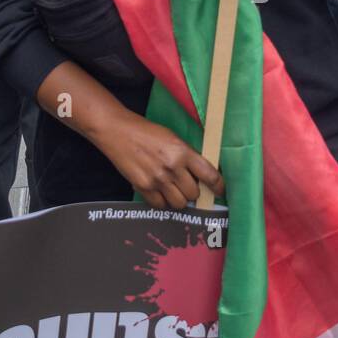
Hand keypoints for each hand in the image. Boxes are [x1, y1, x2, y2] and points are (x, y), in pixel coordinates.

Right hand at [97, 111, 224, 210]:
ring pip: (179, 204)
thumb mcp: (173, 139)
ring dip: (179, 199)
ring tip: (173, 190)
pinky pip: (160, 205)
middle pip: (194, 194)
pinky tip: (160, 192)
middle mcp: (172, 168)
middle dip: (193, 192)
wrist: (118, 131)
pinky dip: (162, 202)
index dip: (218, 187)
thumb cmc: (147, 132)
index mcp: (183, 152)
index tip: (219, 191)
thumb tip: (200, 176)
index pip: (210, 175)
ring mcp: (157, 180)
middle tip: (186, 185)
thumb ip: (187, 156)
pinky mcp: (143, 187)